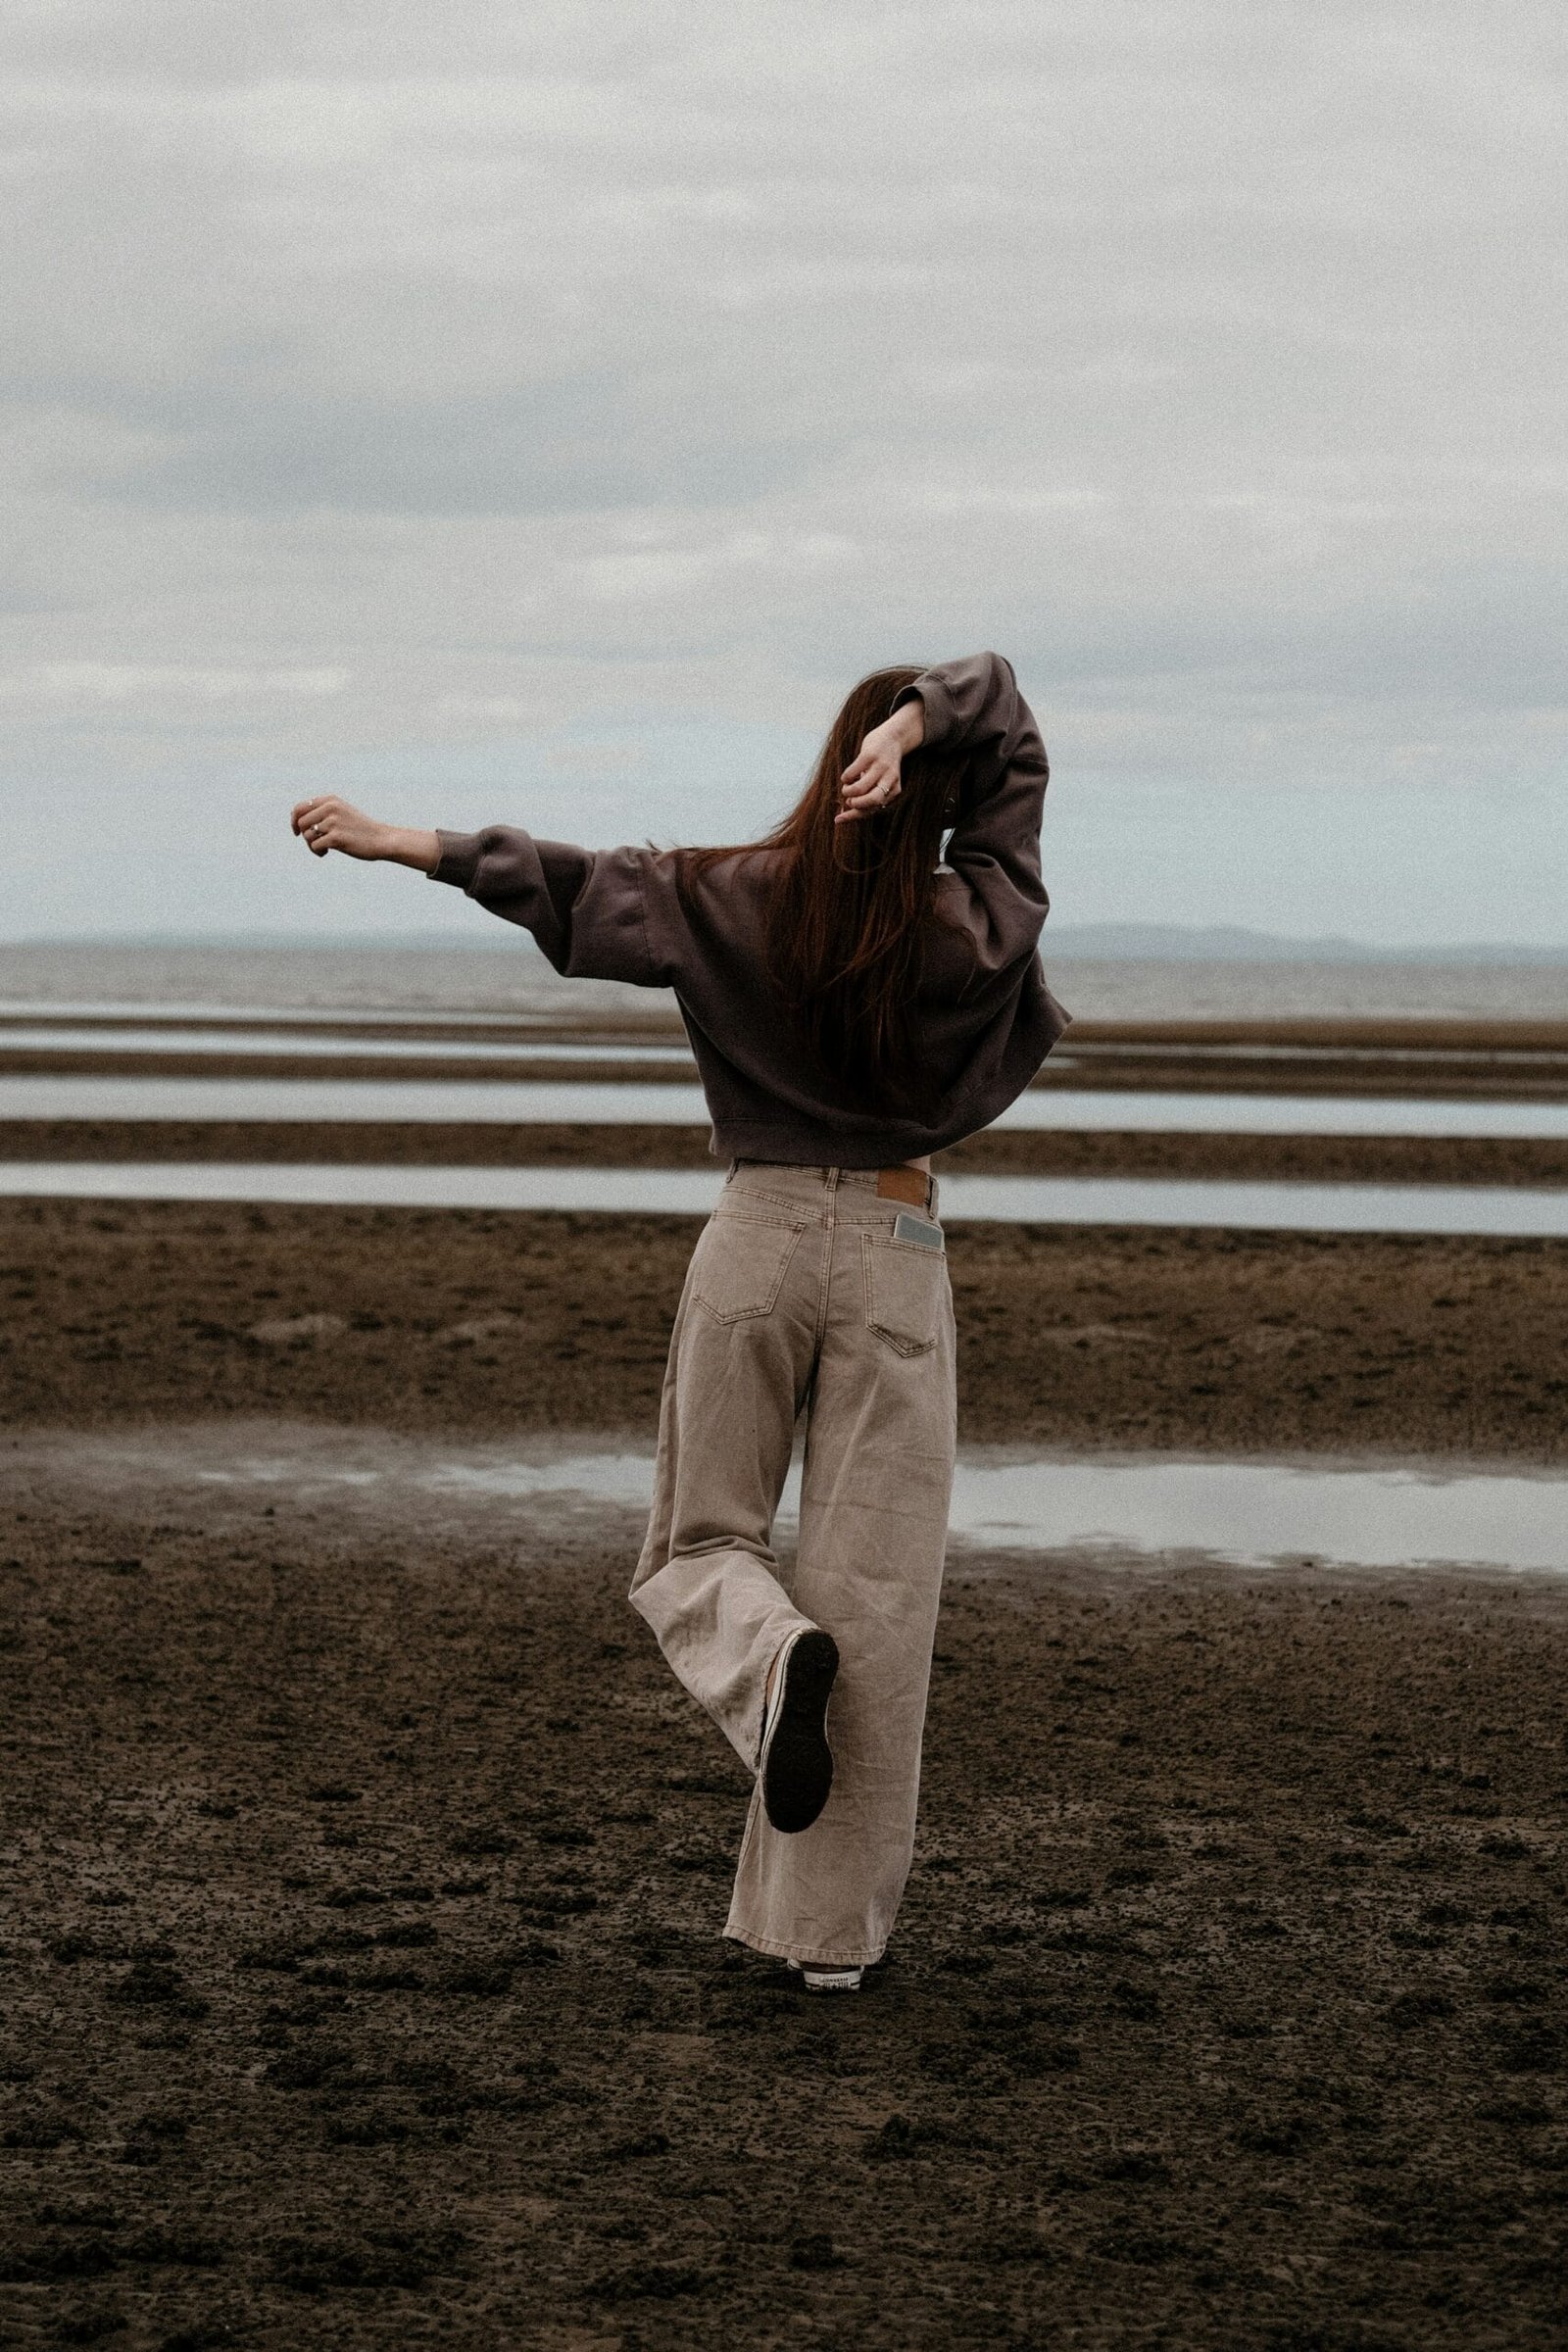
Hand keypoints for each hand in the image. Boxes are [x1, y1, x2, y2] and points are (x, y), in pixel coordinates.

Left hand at [290, 798, 438, 871]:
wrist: (381, 839)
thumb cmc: (360, 829)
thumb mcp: (341, 813)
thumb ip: (321, 812)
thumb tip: (294, 819)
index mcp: (330, 800)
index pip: (300, 808)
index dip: (294, 820)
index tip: (296, 831)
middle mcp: (330, 808)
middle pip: (301, 822)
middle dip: (304, 835)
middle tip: (314, 842)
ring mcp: (334, 822)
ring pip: (307, 835)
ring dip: (312, 845)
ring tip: (324, 849)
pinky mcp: (337, 837)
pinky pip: (315, 846)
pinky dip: (318, 852)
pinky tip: (326, 853)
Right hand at [837, 700, 923, 825]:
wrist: (894, 737)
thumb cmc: (881, 765)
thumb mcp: (879, 782)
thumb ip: (866, 796)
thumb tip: (842, 812)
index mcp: (894, 790)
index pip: (874, 808)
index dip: (853, 816)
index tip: (837, 820)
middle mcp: (890, 779)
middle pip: (872, 801)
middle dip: (855, 804)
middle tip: (848, 800)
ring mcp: (881, 767)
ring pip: (861, 788)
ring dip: (848, 791)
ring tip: (846, 787)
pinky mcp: (870, 755)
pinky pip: (852, 772)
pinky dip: (845, 778)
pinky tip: (847, 777)